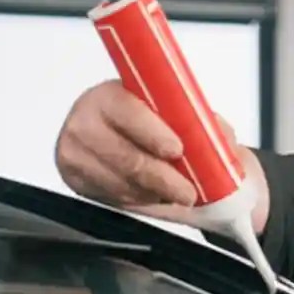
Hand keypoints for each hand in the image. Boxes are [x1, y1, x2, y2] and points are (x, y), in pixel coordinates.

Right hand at [54, 80, 267, 230]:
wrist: (133, 139)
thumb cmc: (156, 122)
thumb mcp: (182, 113)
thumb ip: (201, 121)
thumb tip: (220, 137)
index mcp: (110, 93)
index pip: (128, 111)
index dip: (154, 133)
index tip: (177, 150)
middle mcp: (84, 120)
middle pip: (125, 157)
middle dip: (162, 178)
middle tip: (188, 191)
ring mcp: (73, 152)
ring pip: (120, 183)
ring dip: (154, 193)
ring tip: (175, 193)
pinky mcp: (74, 179)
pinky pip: (111, 197)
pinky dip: (138, 200)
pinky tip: (153, 194)